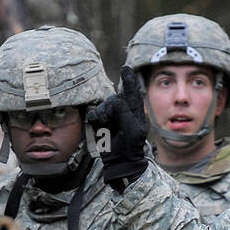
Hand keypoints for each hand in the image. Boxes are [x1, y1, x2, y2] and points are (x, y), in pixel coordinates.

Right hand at [85, 66, 149, 188]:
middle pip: (112, 98)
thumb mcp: (134, 128)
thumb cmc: (132, 146)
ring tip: (109, 129)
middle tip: (115, 124)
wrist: (120, 161)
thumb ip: (124, 111)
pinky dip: (96, 121)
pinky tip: (102, 129)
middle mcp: (122, 109)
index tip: (125, 68)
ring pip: (102, 106)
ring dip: (103, 117)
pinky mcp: (99, 122)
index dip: (128, 79)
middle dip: (111, 109)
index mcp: (135, 109)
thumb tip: (114, 102)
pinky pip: (94, 114)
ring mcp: (110, 115)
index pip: (131, 91)